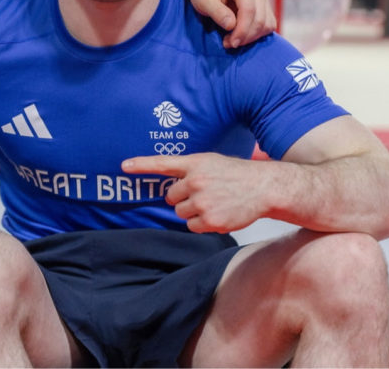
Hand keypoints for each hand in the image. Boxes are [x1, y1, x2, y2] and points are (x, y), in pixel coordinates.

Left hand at [122, 152, 267, 232]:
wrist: (264, 188)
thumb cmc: (236, 174)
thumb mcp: (210, 162)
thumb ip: (188, 170)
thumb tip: (169, 188)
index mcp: (195, 164)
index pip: (162, 163)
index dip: (141, 165)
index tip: (124, 166)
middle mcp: (196, 181)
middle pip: (170, 197)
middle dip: (182, 198)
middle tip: (203, 194)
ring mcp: (203, 202)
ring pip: (180, 213)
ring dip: (192, 211)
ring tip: (213, 202)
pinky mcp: (211, 220)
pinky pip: (192, 226)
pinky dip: (201, 223)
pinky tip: (217, 213)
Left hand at [188, 0, 275, 48]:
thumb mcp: (203, 0)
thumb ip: (217, 12)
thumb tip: (231, 26)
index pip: (249, 10)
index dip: (242, 30)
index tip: (230, 43)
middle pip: (260, 19)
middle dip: (245, 36)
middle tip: (227, 44)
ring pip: (267, 24)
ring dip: (251, 37)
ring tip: (231, 40)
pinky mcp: (264, 6)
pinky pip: (268, 24)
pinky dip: (256, 34)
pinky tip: (239, 35)